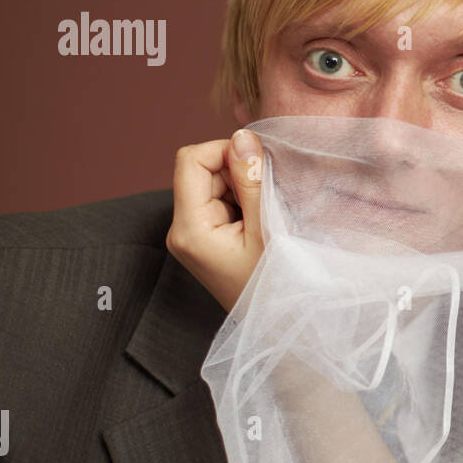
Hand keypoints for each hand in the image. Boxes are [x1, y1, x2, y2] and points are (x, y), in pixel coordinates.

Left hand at [167, 128, 264, 311]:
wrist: (281, 325)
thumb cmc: (278, 285)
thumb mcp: (269, 230)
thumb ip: (253, 180)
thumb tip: (243, 137)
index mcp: (190, 229)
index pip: (192, 159)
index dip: (225, 151)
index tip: (258, 166)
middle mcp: (181, 231)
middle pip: (201, 170)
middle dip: (236, 172)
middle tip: (268, 198)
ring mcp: (190, 236)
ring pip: (212, 184)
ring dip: (242, 187)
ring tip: (265, 217)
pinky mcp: (202, 240)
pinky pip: (218, 202)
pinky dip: (242, 202)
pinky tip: (259, 225)